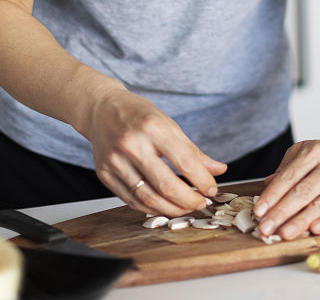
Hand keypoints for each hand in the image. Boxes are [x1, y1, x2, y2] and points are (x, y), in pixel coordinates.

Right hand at [80, 85, 226, 216]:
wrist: (101, 109)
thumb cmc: (138, 114)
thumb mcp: (169, 124)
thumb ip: (193, 151)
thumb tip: (218, 170)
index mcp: (152, 127)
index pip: (184, 162)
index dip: (202, 180)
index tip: (212, 190)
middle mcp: (132, 144)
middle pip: (165, 184)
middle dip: (188, 200)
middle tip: (201, 204)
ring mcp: (115, 161)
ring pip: (148, 198)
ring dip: (171, 209)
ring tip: (185, 208)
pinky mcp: (104, 174)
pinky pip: (131, 200)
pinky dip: (151, 208)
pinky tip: (164, 207)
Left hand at [252, 135, 319, 240]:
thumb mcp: (307, 153)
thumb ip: (287, 168)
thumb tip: (267, 185)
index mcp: (315, 151)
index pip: (289, 176)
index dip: (272, 195)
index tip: (259, 211)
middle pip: (303, 192)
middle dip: (281, 212)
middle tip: (265, 228)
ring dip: (300, 221)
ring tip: (284, 233)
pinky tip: (313, 230)